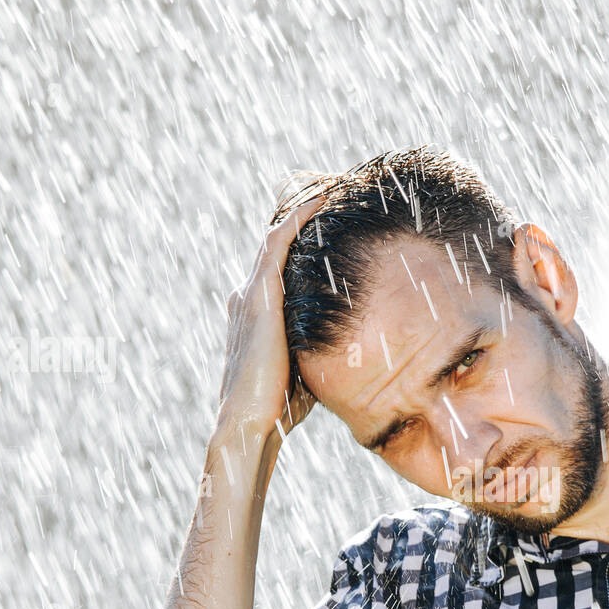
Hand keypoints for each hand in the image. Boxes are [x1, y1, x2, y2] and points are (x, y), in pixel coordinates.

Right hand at [217, 191, 326, 438]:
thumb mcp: (307, 367)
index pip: (281, 265)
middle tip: (334, 190)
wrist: (251, 422)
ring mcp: (252, 294)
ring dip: (302, 207)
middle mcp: (249, 296)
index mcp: (257, 312)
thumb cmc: (282, 407)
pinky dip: (297, 218)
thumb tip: (359, 347)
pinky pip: (277, 243)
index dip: (303, 239)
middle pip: (277, 242)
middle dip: (302, 213)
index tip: (332, 222)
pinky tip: (319, 200)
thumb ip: (320, 346)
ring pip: (277, 235)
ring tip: (329, 185)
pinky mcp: (259, 297)